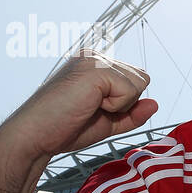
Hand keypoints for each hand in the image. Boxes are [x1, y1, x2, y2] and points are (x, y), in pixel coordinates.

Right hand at [0, 50, 158, 160]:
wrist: (36, 136)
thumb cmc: (65, 129)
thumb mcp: (108, 122)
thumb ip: (133, 113)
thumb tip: (155, 103)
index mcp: (96, 64)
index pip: (136, 80)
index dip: (125, 103)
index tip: (96, 111)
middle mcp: (96, 56)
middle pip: (142, 79)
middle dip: (125, 103)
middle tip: (92, 110)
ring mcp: (95, 59)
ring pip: (140, 83)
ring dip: (120, 104)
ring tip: (89, 106)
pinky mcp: (96, 69)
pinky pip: (130, 90)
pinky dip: (115, 106)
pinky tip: (89, 105)